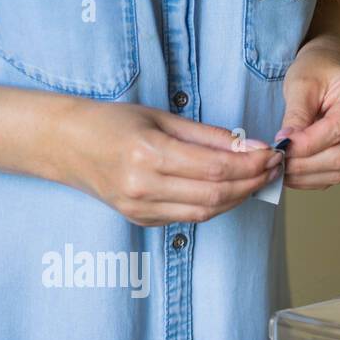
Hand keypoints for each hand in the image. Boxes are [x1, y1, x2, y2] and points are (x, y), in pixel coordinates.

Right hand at [57, 101, 282, 225]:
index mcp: (149, 154)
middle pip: (217, 194)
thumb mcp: (161, 118)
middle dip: (252, 183)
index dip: (251, 166)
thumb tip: (251, 147)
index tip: (271, 156)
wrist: (66, 145)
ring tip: (258, 181)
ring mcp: (142, 208)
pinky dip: (217, 206)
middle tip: (273, 170)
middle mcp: (145, 186)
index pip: (217, 168)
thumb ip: (208, 136)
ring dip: (239, 198)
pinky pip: (190, 217)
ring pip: (207, 212)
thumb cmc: (113, 124)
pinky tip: (231, 191)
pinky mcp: (142, 220)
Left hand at [277, 41, 339, 190]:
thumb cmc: (317, 71)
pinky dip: (315, 178)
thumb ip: (296, 115)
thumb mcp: (300, 84)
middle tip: (278, 162)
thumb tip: (287, 145)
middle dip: (306, 163)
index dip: (308, 143)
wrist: (331, 70)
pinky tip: (295, 174)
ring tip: (283, 170)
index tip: (282, 146)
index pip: (337, 128)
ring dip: (309, 175)